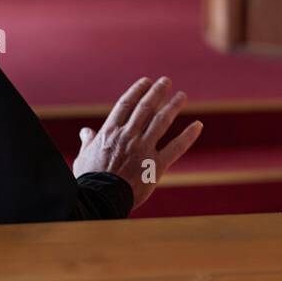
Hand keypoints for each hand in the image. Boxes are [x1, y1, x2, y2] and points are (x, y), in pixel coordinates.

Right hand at [72, 76, 201, 209]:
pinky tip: (198, 125)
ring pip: (162, 121)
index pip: (126, 104)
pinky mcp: (156, 166)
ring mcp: (143, 149)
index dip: (137, 90)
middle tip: (166, 81)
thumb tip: (85, 131)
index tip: (146, 81)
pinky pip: (176, 147)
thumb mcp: (83, 157)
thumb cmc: (89, 180)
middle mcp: (128, 136)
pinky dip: (188, 135)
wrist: (100, 200)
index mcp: (110, 132)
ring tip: (182, 95)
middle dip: (157, 91)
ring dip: (173, 106)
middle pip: (146, 107)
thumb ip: (88, 141)